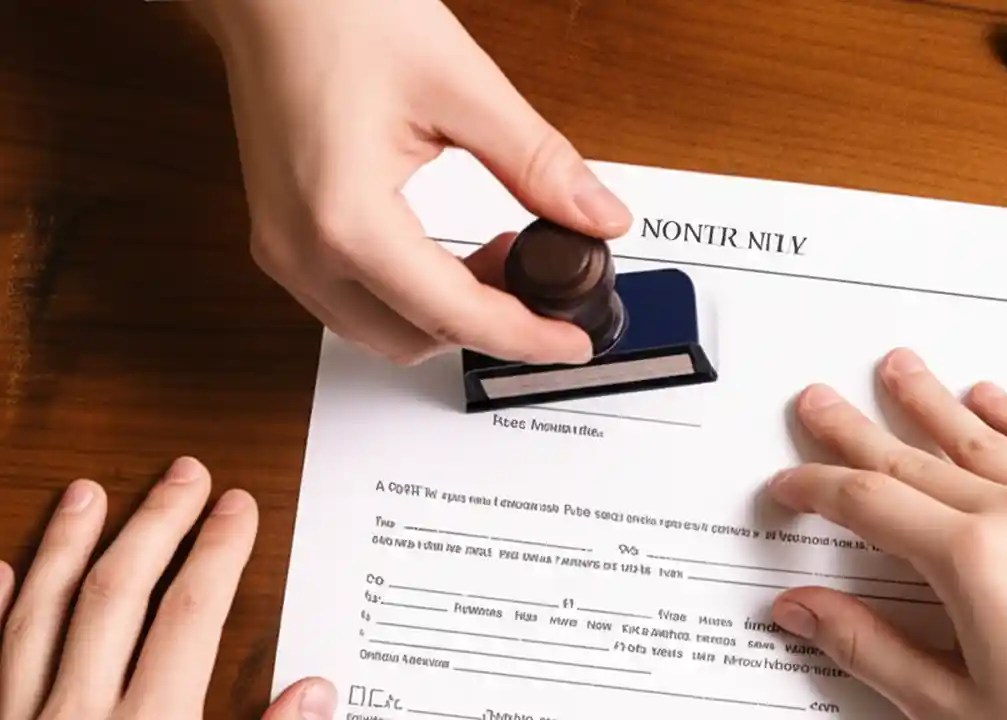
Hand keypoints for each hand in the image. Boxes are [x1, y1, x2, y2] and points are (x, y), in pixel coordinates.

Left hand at [0, 457, 334, 719]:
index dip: (219, 552)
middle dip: (155, 525)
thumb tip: (313, 692)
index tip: (235, 508)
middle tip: (182, 477)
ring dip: (66, 548)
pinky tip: (1, 571)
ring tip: (85, 496)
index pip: (191, 613)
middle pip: (118, 594)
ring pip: (42, 614)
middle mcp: (81, 716)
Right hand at [189, 0, 631, 364]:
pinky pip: (355, 303)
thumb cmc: (339, 12)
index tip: (573, 344)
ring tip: (503, 256)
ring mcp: (283, 249)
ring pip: (382, 332)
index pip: (454, 314)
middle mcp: (301, 250)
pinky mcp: (283, 238)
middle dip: (489, 324)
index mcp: (343, 218)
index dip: (526, 337)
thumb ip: (537, 165)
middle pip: (415, 340)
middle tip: (544, 281)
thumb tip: (598, 219)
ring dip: (449, 315)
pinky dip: (413, 298)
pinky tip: (453, 254)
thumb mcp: (462, 86)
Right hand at [766, 349, 1006, 719]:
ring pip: (987, 440)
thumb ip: (866, 647)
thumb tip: (799, 609)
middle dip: (857, 430)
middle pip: (916, 458)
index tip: (789, 482)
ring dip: (935, 403)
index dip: (817, 486)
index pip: (868, 502)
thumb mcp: (949, 706)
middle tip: (821, 401)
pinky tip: (998, 401)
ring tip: (901, 370)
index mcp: (972, 562)